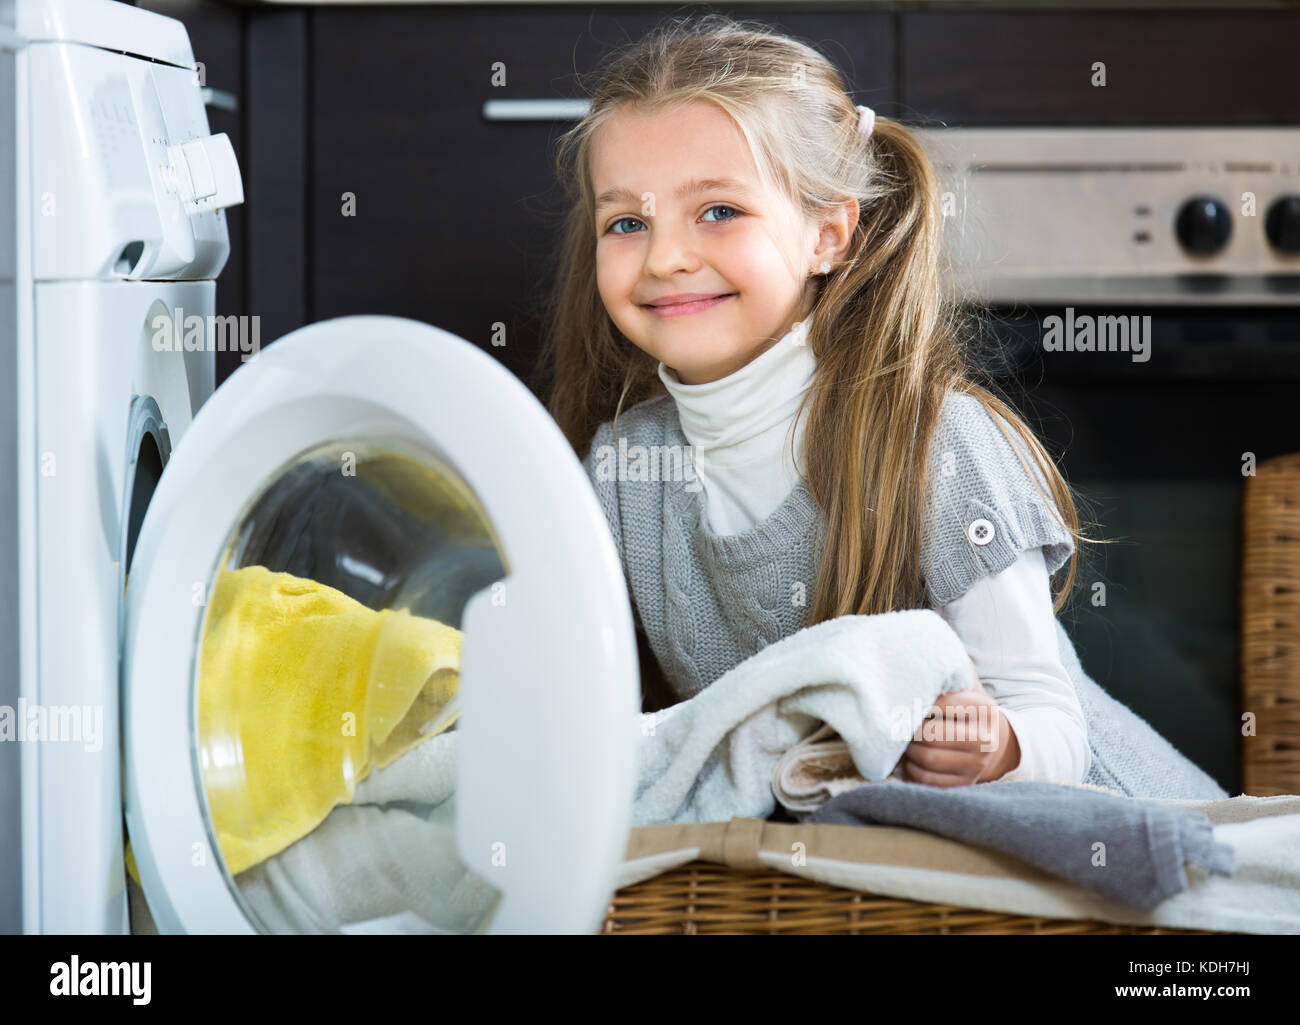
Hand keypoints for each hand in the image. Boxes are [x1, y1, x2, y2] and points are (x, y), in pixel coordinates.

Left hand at [900, 684, 1020, 786]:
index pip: (941, 703)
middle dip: (910, 729)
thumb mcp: (966, 686)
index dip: (917, 703)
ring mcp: (976, 764)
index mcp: (983, 708)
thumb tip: (918, 657)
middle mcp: (984, 738)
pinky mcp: (966, 783)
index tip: (906, 701)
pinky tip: (912, 759)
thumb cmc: (968, 710)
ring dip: (908, 749)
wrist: (996, 742)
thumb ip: (948, 673)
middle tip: (900, 723)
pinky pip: (929, 779)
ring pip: (928, 758)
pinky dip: (913, 769)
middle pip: (931, 734)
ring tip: (904, 740)